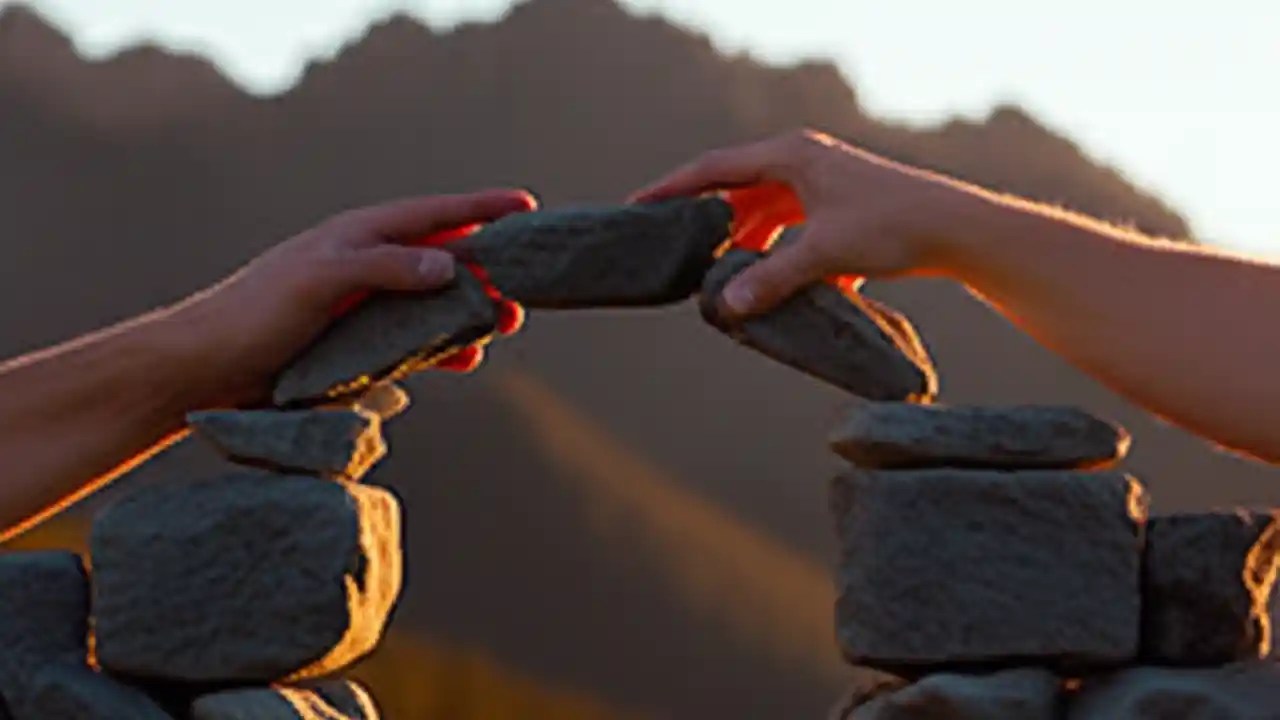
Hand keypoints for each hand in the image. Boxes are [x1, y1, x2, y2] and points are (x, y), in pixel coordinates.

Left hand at [164, 189, 536, 407]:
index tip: (526, 209)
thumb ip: (384, 267)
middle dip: (487, 271)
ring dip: (469, 313)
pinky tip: (463, 361)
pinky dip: (441, 348)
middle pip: (443, 260)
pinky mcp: (353, 344)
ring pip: (433, 303)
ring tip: (503, 327)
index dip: (482, 211)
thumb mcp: (320, 280)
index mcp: (359, 236)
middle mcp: (367, 265)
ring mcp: (362, 305)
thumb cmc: (253, 314)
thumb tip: (451, 263)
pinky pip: (412, 340)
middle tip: (523, 292)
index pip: (435, 216)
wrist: (203, 368)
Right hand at [632, 129, 969, 315]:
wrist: (957, 229)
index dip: (673, 189)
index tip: (638, 205)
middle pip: (737, 187)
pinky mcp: (840, 207)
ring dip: (744, 240)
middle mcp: (803, 160)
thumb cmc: (893, 226)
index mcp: (791, 155)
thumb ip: (772, 279)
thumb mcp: (825, 253)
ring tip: (719, 273)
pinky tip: (773, 284)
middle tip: (673, 246)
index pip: (714, 168)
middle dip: (708, 220)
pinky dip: (779, 251)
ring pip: (766, 210)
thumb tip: (727, 308)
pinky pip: (794, 226)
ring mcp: (823, 182)